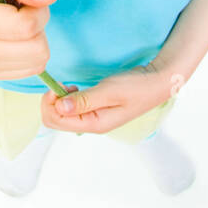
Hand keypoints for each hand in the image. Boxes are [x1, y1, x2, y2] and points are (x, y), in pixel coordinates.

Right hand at [0, 0, 58, 80]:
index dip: (39, 12)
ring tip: (18, 26)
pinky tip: (14, 39)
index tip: (29, 2)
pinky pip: (31, 70)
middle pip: (35, 50)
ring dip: (36, 41)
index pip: (26, 26)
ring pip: (37, 63)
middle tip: (25, 14)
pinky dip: (30, 54)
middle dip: (39, 29)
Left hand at [40, 63, 168, 134]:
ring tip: (70, 85)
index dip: (50, 103)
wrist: (157, 82)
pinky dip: (68, 98)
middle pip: (56, 120)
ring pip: (63, 115)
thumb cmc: (136, 87)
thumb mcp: (110, 91)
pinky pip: (73, 109)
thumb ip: (85, 100)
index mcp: (94, 124)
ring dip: (59, 100)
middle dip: (51, 103)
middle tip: (62, 84)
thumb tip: (60, 108)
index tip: (58, 85)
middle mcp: (91, 124)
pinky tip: (75, 88)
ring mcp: (93, 117)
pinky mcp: (96, 109)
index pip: (57, 121)